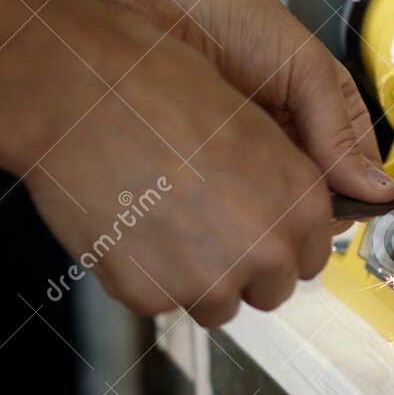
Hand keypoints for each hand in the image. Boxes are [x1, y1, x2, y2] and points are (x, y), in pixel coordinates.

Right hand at [24, 17, 339, 325]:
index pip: (311, 256)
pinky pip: (159, 301)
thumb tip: (289, 217)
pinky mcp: (153, 295)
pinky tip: (129, 226)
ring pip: (217, 305)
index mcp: (302, 202)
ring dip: (196, 280)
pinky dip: (144, 275)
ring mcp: (210, 279)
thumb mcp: (250, 124)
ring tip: (163, 222)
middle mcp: (267, 248)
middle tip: (206, 229)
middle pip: (270, 289)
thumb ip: (281, 183)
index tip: (261, 232)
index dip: (282, 243)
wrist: (82, 94)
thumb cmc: (161, 89)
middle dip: (244, 269)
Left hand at [171, 0, 393, 203]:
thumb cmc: (235, 20)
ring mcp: (257, 151)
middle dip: (318, 206)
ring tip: (268, 211)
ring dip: (279, 208)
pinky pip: (241, 196)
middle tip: (305, 217)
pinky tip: (238, 207)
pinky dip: (244, 204)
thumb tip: (381, 191)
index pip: (361, 166)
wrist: (158, 8)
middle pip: (324, 189)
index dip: (364, 195)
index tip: (357, 218)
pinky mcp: (219, 164)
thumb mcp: (305, 70)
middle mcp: (297, 133)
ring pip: (282, 198)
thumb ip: (339, 131)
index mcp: (330, 106)